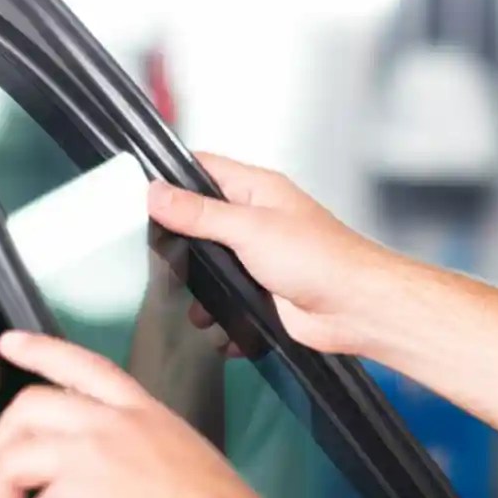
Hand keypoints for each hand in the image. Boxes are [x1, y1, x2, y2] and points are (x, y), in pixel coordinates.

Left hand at [0, 331, 255, 497]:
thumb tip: (85, 450)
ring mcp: (88, 460)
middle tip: (8, 468)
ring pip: (16, 460)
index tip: (8, 342)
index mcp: (139, 409)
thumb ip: (131, 434)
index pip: (81, 365)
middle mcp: (109, 425)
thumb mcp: (174, 444)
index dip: (39, 350)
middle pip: (30, 406)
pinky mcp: (73, 496)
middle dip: (6, 439)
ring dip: (7, 488)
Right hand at [147, 153, 409, 355]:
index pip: (203, 169)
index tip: (140, 192)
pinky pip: (228, 302)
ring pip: (212, 266)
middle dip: (180, 240)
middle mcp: (257, 219)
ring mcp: (259, 257)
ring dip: (200, 289)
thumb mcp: (249, 228)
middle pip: (201, 219)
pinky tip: (216, 328)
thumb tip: (156, 193)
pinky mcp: (263, 293)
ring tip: (191, 303)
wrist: (356, 308)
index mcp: (256, 190)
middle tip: (155, 252)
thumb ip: (199, 213)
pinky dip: (220, 318)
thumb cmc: (321, 258)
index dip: (171, 176)